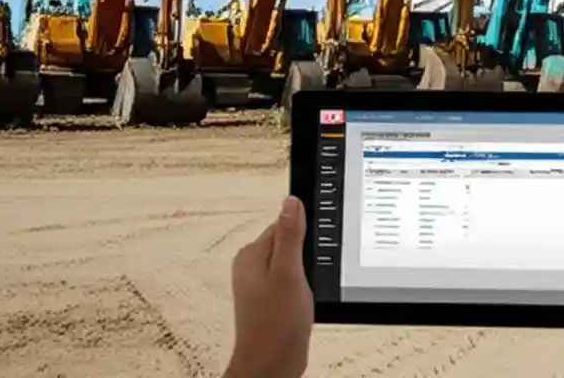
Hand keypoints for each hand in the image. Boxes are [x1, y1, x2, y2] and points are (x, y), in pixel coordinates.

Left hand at [224, 196, 313, 377]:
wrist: (271, 364)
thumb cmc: (276, 324)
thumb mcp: (289, 273)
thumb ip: (290, 236)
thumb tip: (291, 203)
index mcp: (251, 255)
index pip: (283, 224)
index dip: (305, 237)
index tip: (311, 255)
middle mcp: (252, 267)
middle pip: (289, 243)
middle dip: (307, 256)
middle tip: (307, 277)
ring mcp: (261, 284)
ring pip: (293, 263)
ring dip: (306, 274)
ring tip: (304, 292)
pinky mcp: (271, 298)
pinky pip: (293, 280)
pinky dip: (303, 287)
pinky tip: (304, 301)